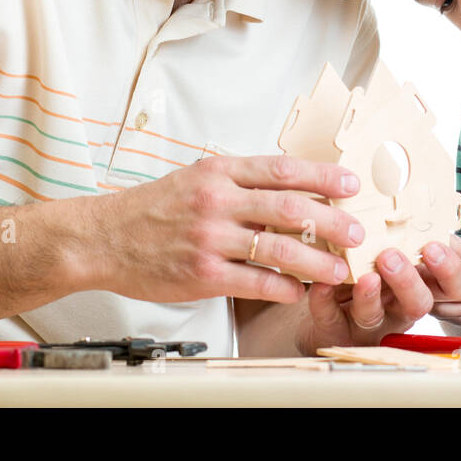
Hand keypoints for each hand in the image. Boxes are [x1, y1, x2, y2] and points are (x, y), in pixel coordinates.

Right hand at [95, 154, 365, 302]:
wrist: (103, 238)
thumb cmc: (153, 209)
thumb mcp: (196, 178)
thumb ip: (239, 181)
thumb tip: (290, 186)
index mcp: (219, 172)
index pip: (283, 169)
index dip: (323, 176)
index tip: (351, 184)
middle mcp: (217, 200)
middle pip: (290, 207)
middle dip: (332, 221)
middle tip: (357, 232)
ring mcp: (210, 238)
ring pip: (278, 248)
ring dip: (316, 261)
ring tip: (339, 270)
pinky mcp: (202, 273)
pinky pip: (255, 282)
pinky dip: (283, 288)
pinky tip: (299, 292)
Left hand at [296, 242, 460, 353]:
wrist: (327, 309)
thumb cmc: (371, 269)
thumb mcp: (398, 252)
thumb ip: (416, 237)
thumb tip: (435, 212)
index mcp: (419, 287)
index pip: (449, 288)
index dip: (448, 272)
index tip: (433, 246)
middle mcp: (397, 308)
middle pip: (417, 304)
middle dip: (408, 281)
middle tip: (391, 256)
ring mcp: (367, 322)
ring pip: (373, 316)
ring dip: (369, 295)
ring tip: (364, 275)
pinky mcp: (335, 327)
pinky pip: (330, 316)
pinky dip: (325, 300)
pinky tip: (322, 283)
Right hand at [426, 235, 460, 327]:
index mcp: (442, 243)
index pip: (440, 242)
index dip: (457, 252)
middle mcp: (427, 262)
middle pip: (430, 264)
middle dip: (456, 273)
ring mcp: (424, 284)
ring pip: (432, 288)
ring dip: (458, 292)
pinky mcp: (427, 305)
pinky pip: (437, 308)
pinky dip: (458, 308)